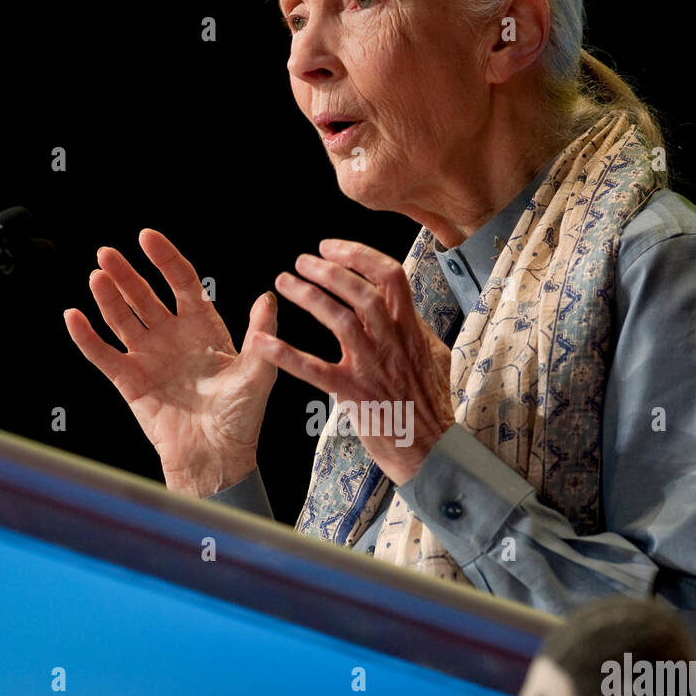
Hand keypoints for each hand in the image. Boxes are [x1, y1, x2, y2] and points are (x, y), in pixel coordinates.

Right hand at [63, 229, 277, 495]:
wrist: (215, 456)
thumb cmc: (240, 417)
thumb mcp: (258, 371)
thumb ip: (261, 333)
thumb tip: (268, 296)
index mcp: (204, 328)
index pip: (182, 282)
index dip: (165, 259)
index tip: (147, 237)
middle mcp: (173, 337)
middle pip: (144, 295)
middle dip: (126, 273)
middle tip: (108, 252)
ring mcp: (148, 357)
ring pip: (122, 318)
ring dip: (107, 297)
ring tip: (96, 276)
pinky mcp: (129, 381)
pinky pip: (103, 354)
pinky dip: (86, 336)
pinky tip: (74, 316)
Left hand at [248, 239, 455, 484]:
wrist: (431, 449)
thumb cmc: (431, 405)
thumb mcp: (434, 356)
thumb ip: (416, 327)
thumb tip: (405, 306)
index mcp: (411, 329)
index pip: (389, 276)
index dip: (358, 254)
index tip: (331, 247)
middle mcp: (392, 342)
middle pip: (361, 291)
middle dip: (329, 270)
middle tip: (302, 260)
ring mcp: (372, 368)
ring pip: (339, 320)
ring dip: (308, 296)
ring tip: (283, 282)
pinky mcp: (353, 394)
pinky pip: (314, 370)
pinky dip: (285, 354)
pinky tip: (261, 342)